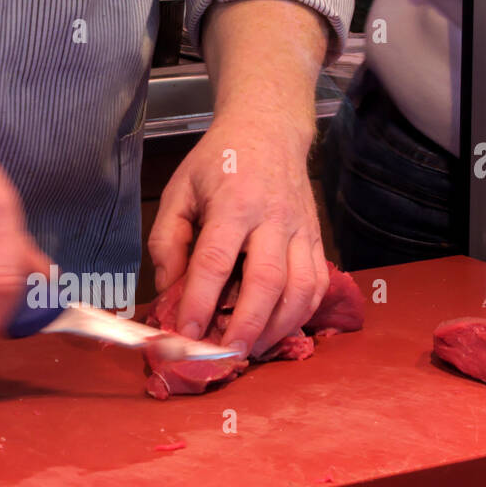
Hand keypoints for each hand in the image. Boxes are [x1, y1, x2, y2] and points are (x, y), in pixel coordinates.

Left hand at [147, 114, 328, 356]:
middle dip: (245, 325)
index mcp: (233, 203)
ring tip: (252, 350)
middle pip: (265, 281)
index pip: (216, 260)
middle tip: (226, 356)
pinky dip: (301, 314)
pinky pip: (318, 285)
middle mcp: (273, 218)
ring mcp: (301, 230)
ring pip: (300, 288)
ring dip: (277, 328)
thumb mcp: (179, 190)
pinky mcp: (317, 239)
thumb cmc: (218, 162)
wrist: (268, 130)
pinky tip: (278, 330)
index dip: (200, 302)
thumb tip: (169, 292)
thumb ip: (168, 241)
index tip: (186, 333)